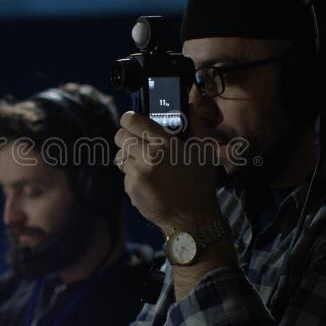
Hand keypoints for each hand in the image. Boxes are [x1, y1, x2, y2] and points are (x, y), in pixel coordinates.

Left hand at [114, 111, 220, 233]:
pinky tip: (149, 181)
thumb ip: (196, 124)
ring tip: (145, 163)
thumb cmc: (200, 183)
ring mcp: (136, 174)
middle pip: (120, 136)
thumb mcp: (205, 151)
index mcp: (164, 143)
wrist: (191, 219)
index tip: (133, 121)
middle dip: (127, 137)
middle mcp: (147, 156)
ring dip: (129, 157)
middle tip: (139, 143)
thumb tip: (189, 106)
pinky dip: (133, 175)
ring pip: (120, 156)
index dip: (129, 119)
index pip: (132, 121)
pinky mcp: (131, 189)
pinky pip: (125, 175)